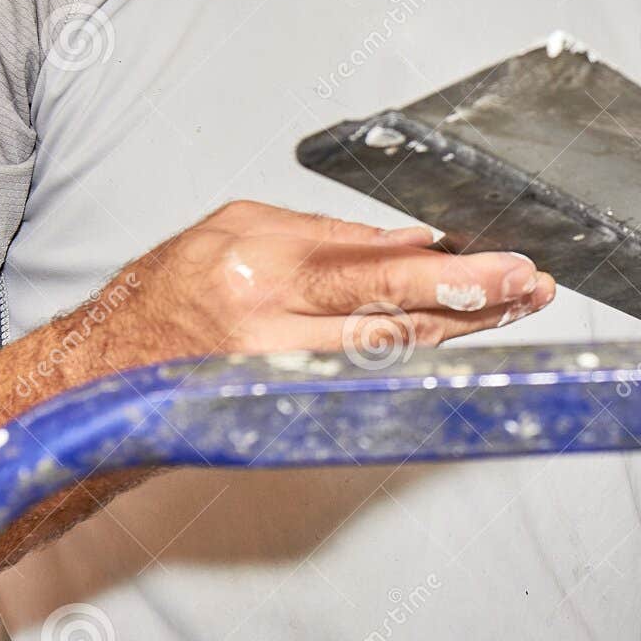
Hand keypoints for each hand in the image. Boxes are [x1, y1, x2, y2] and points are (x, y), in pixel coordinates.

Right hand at [119, 200, 554, 361]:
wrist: (108, 375)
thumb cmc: (168, 293)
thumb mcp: (239, 229)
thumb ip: (327, 238)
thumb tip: (410, 243)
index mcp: (262, 271)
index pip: (375, 272)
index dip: (450, 272)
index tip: (508, 268)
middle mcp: (274, 331)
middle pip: (399, 321)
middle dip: (475, 304)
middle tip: (532, 288)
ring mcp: (284, 380)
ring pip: (395, 357)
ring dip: (461, 331)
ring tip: (514, 306)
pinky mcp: (290, 410)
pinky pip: (369, 381)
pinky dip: (419, 358)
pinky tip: (458, 339)